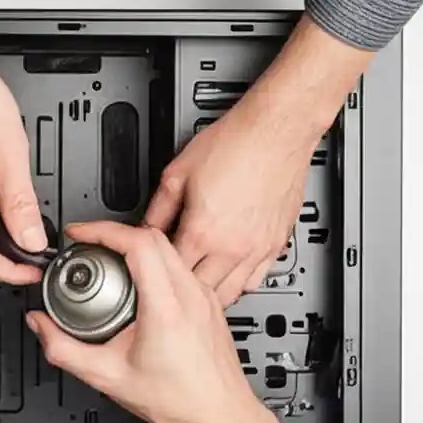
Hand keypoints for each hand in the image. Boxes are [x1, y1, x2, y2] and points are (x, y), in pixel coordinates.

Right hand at [26, 221, 303, 422]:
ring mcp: (205, 296)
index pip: (138, 243)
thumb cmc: (178, 401)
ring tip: (109, 262)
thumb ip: (63, 349)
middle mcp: (191, 295)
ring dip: (135, 246)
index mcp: (167, 308)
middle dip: (115, 233)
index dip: (103, 231)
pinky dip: (154, 262)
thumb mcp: (107, 377)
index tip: (81, 235)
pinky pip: (180, 265)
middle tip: (89, 245)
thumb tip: (40, 325)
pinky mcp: (210, 301)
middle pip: (153, 237)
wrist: (218, 416)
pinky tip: (137, 283)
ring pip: (170, 247)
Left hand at [144, 97, 317, 305]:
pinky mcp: (277, 243)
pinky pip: (257, 280)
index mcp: (204, 231)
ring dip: (211, 293)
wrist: (277, 129)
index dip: (156, 274)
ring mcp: (258, 248)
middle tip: (171, 282)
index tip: (150, 271)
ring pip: (231, 293)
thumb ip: (158, 208)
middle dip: (182, 290)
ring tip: (196, 286)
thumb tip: (145, 227)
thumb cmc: (235, 143)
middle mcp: (233, 246)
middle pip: (200, 291)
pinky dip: (240, 284)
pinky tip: (229, 275)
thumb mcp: (178, 172)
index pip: (170, 273)